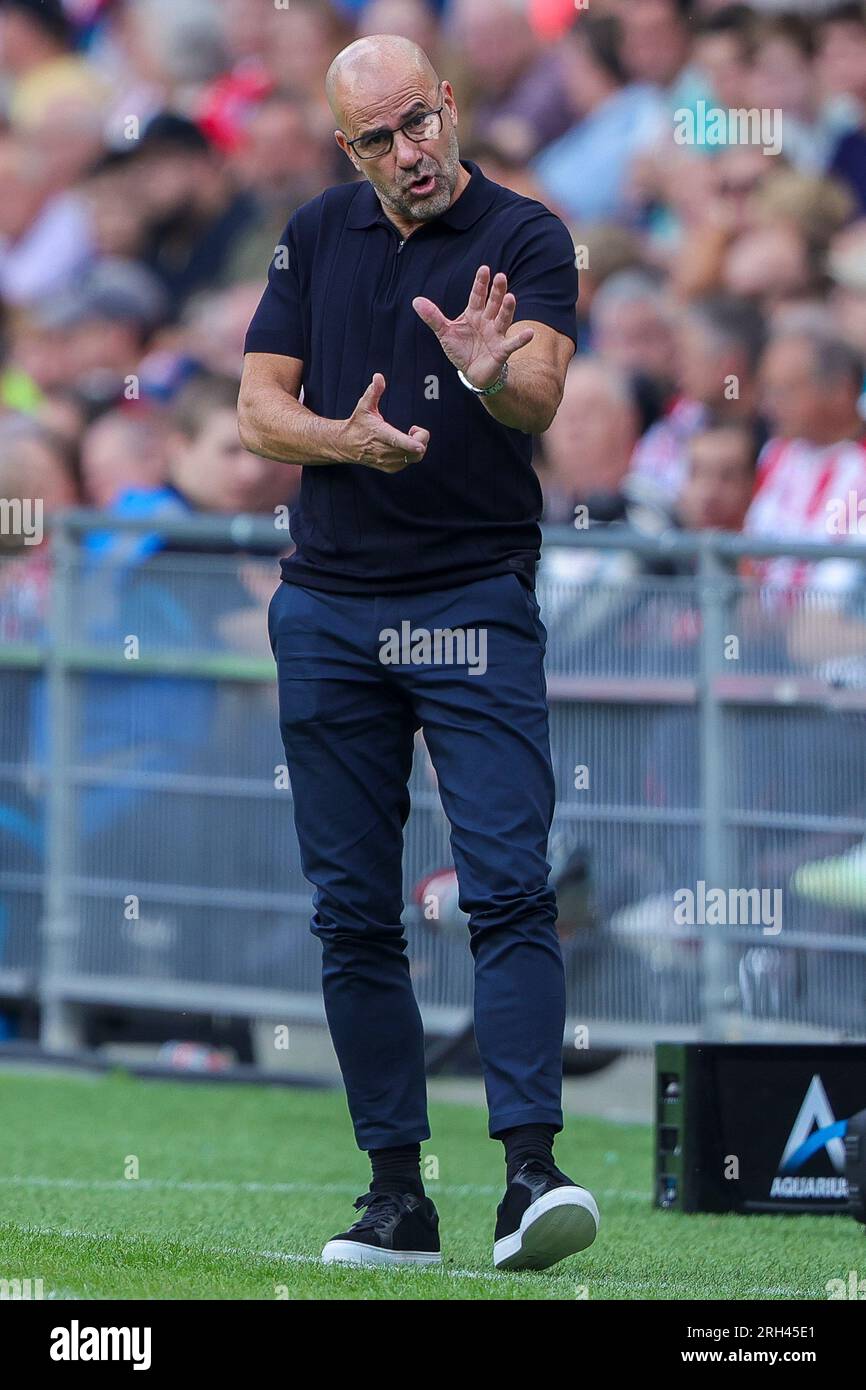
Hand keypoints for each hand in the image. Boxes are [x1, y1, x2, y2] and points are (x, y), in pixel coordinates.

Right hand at [338, 373, 429, 472]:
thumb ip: (373, 391)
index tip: (420, 445)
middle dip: (421, 438)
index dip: (411, 443)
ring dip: (418, 445)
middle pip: (414, 450)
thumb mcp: (364, 405)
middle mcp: (384, 451)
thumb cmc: (358, 423)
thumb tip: (379, 376)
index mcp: (379, 434)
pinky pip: (410, 461)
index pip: (397, 441)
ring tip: (408, 436)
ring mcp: (388, 462)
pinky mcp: (391, 468)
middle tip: (414, 429)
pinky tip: (404, 445)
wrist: (346, 445)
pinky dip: (413, 453)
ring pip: (415, 457)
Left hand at [412, 265, 533, 389]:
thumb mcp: (445, 333)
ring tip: (511, 297)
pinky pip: (512, 343)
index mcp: (474, 314)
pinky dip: (521, 339)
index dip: (481, 283)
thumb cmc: (461, 349)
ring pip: (503, 319)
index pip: (477, 296)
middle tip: (500, 277)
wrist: (472, 372)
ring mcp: (496, 334)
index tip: (484, 269)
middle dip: (497, 291)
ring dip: (507, 309)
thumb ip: (433, 317)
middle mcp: (487, 321)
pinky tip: (530, 333)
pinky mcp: (502, 350)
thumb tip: (416, 301)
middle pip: (493, 303)